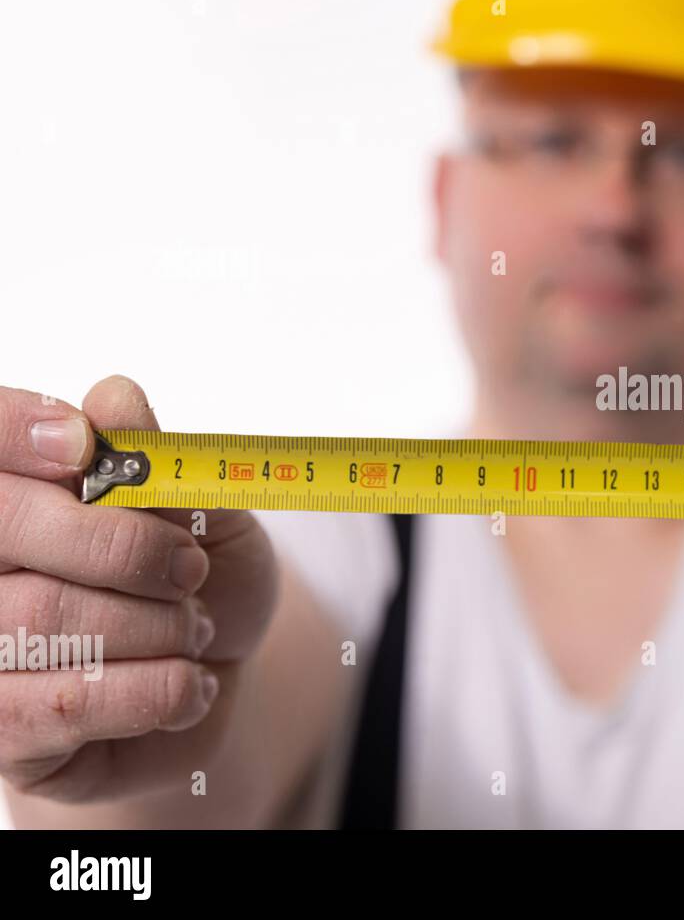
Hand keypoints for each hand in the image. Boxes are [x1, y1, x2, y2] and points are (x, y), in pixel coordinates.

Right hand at [0, 376, 277, 801]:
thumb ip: (158, 460)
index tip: (82, 446)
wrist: (217, 678)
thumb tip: (114, 395)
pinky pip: (69, 702)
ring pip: (44, 617)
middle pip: (10, 528)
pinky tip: (190, 684)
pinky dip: (158, 688)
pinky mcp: (4, 733)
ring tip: (196, 631)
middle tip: (190, 570)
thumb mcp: (204, 511)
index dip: (16, 434)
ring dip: (157, 626)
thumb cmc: (198, 583)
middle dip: (126, 548)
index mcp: (15, 498)